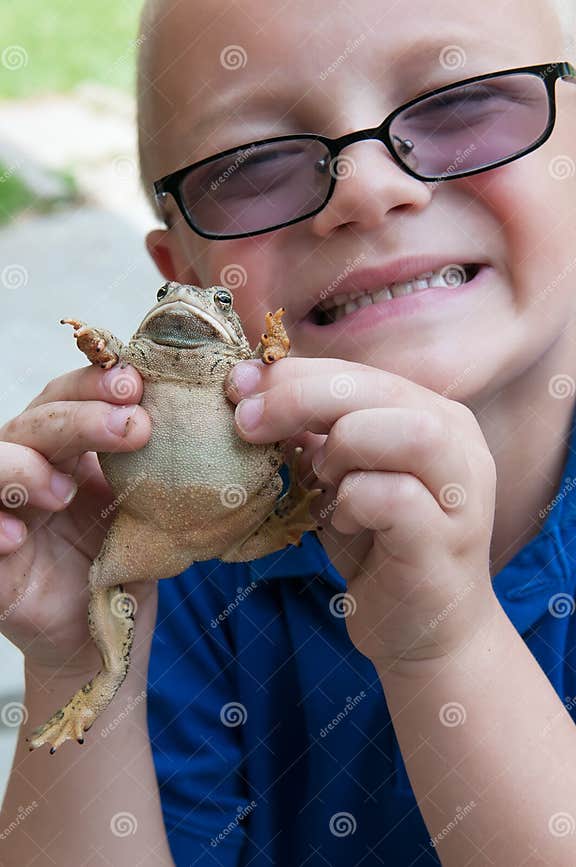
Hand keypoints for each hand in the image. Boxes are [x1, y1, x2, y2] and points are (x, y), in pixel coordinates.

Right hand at [0, 363, 155, 676]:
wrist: (106, 633)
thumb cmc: (126, 560)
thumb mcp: (145, 506)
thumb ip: (152, 464)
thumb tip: (196, 415)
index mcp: (65, 451)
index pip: (65, 397)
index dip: (92, 383)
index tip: (134, 384)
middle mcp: (30, 471)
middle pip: (32, 424)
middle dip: (78, 418)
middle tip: (132, 427)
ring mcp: (7, 513)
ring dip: (23, 468)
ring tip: (64, 493)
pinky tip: (18, 538)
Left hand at [225, 357, 498, 667]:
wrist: (422, 632)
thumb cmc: (377, 548)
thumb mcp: (338, 477)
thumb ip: (313, 431)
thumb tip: (249, 387)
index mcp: (433, 414)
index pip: (358, 372)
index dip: (294, 374)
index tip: (237, 388)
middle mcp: (458, 442)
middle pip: (380, 390)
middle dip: (301, 397)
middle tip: (248, 424)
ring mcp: (461, 491)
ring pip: (408, 431)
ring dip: (344, 447)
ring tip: (321, 481)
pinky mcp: (448, 538)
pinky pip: (396, 496)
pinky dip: (354, 501)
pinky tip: (344, 522)